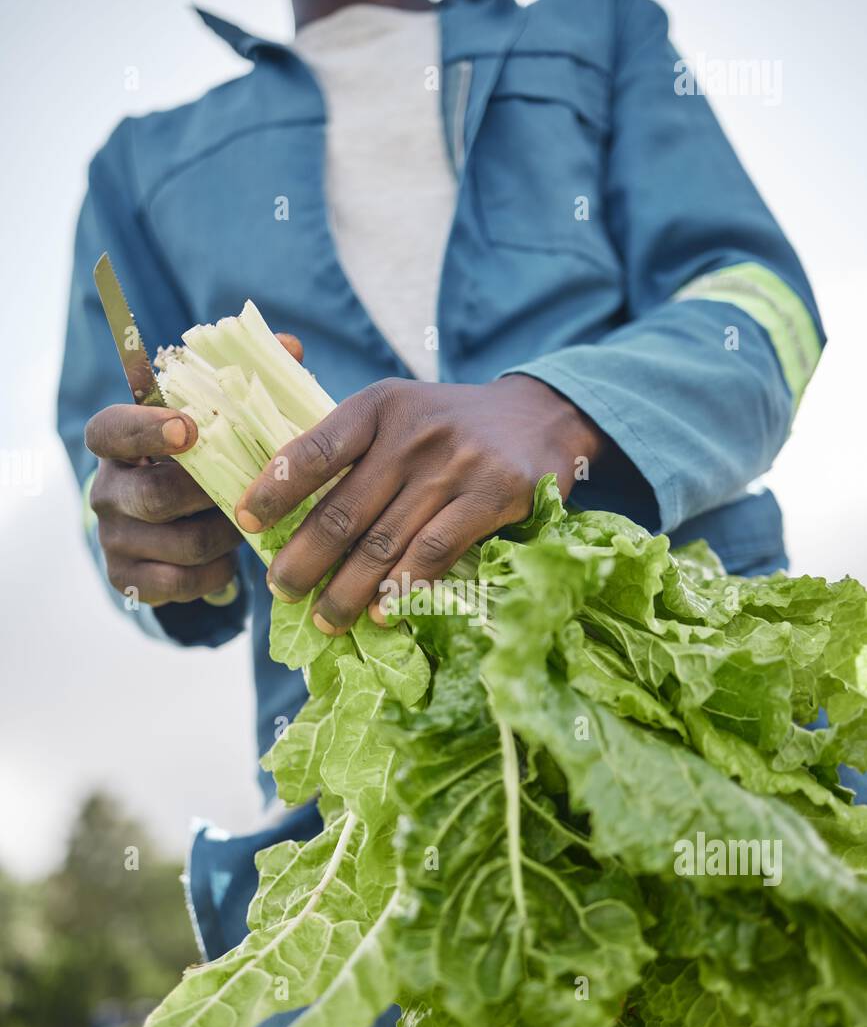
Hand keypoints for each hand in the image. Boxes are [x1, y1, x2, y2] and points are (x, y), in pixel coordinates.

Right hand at [84, 335, 303, 605]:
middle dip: (210, 496)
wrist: (173, 527)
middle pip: (153, 496)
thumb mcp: (216, 421)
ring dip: (226, 536)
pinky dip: (216, 573)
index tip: (190, 427)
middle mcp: (105, 490)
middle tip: (251, 489)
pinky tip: (230, 560)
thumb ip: (249, 380)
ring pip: (180, 544)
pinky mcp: (128, 579)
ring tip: (251, 523)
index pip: (110, 430)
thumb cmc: (200, 460)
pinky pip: (181, 584)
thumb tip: (291, 346)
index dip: (145, 429)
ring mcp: (113, 538)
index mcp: (115, 442)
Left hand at [235, 374, 604, 632]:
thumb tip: (288, 513)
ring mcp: (455, 465)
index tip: (245, 523)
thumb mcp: (400, 413)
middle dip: (304, 559)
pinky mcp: (494, 496)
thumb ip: (353, 448)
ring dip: (346, 590)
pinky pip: (435, 553)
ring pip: (383, 543)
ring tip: (324, 619)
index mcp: (379, 406)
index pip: (314, 449)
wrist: (541, 417)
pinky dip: (402, 589)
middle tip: (281, 590)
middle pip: (342, 510)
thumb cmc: (451, 426)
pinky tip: (380, 612)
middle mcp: (413, 433)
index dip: (274, 489)